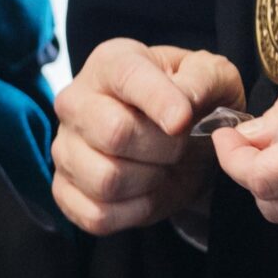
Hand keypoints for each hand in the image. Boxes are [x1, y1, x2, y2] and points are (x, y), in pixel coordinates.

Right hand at [53, 39, 244, 236]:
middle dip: (162, 147)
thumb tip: (182, 106)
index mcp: (110, 62)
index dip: (160, 102)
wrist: (183, 143)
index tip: (183, 121)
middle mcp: (76, 101)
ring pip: (106, 178)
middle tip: (179, 144)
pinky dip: (132, 212)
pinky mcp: (64, 190)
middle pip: (114, 132)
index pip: (128, 78)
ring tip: (160, 166)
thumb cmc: (192, 102)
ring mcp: (64, 148)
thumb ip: (203, 79)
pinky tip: (144, 192)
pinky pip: (97, 214)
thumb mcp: (213, 78)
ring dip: (149, 181)